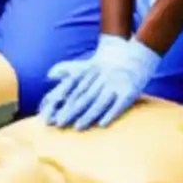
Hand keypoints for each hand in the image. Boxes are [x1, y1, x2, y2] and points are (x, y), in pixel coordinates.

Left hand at [40, 34, 160, 129]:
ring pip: (99, 102)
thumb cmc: (105, 66)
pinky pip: (119, 105)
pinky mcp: (130, 91)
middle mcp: (101, 78)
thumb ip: (67, 70)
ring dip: (88, 115)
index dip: (62, 102)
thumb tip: (48, 75)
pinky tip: (102, 124)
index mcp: (89, 72)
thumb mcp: (87, 65)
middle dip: (71, 111)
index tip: (52, 112)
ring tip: (78, 127)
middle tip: (59, 124)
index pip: (73, 88)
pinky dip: (110, 114)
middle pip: (83, 97)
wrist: (133, 56)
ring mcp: (115, 84)